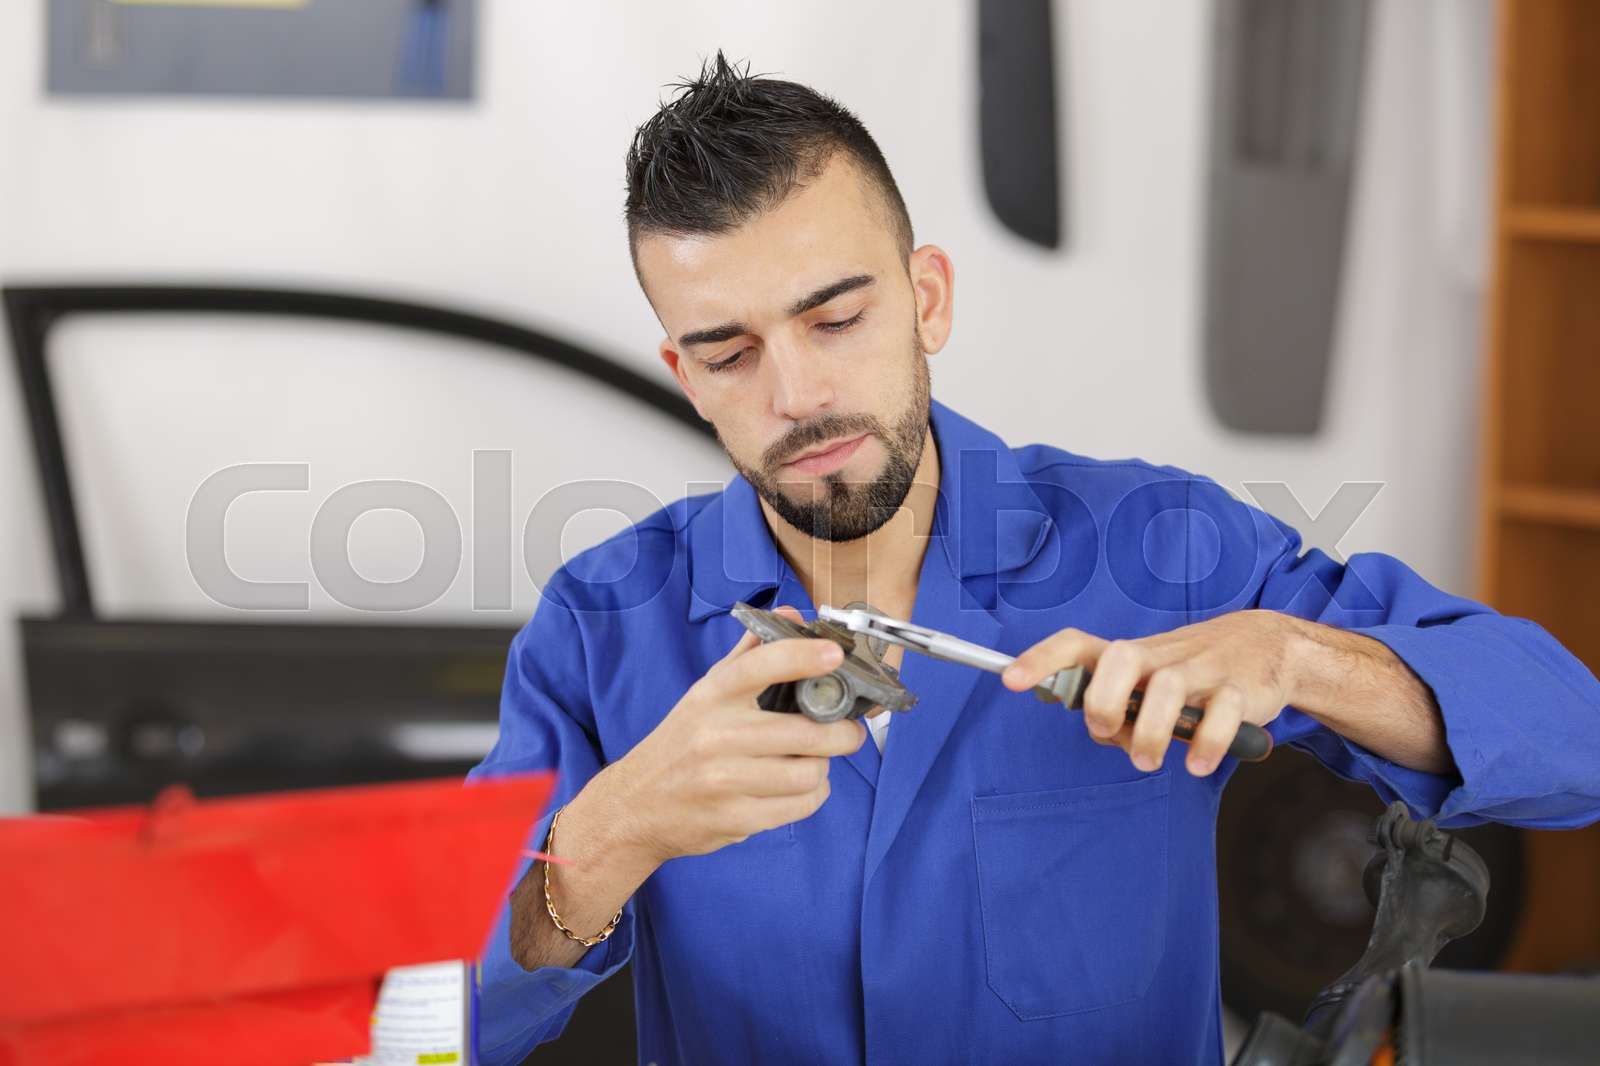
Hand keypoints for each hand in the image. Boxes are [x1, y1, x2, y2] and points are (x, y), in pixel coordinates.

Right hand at [609, 606, 867, 861]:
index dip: (803, 656)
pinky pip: (799, 806)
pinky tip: (800, 787)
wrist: (637, 805)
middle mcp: (716, 734)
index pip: (761, 666)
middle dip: (843, 733)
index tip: (833, 655)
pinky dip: (812, 796)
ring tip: (814, 761)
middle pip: (806, 732)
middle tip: (848, 731)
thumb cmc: (682, 743)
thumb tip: (791, 616)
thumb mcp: (706, 693)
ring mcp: (724, 780)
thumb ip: (750, 655)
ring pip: (809, 773)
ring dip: (823, 768)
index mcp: (712, 695)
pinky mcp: (734, 818)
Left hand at [999, 610, 1304, 776]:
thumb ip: (1118, 708)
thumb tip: (1098, 730)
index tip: (1011, 681)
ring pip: (1166, 688)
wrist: (1267, 646)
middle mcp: (1160, 656)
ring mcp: (1201, 669)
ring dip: (1151, 733)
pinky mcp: (1240, 689)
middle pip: (1119, 658)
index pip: (1077, 644)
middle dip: (1104, 700)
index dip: (1042, 659)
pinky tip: (1197, 764)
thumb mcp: (1146, 684)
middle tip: (1107, 731)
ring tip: (1149, 760)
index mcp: (1129, 655)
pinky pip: (1222, 713)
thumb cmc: (1188, 674)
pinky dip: (1207, 745)